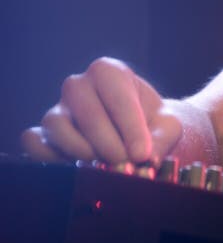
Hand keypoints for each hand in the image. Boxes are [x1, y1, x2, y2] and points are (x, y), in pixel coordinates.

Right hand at [20, 58, 181, 165]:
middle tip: (126, 165)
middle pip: (87, 113)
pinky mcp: (43, 134)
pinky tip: (77, 170)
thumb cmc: (154, 124)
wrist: (139, 134)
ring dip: (81, 151)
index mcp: (110, 72)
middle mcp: (79, 85)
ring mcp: (57, 108)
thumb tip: (146, 161)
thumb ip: (162, 140)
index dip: (131, 128)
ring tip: (104, 166)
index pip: (117, 97)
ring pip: (57, 126)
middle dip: (109, 144)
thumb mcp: (169, 127)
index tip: (143, 154)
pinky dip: (50, 158)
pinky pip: (34, 142)